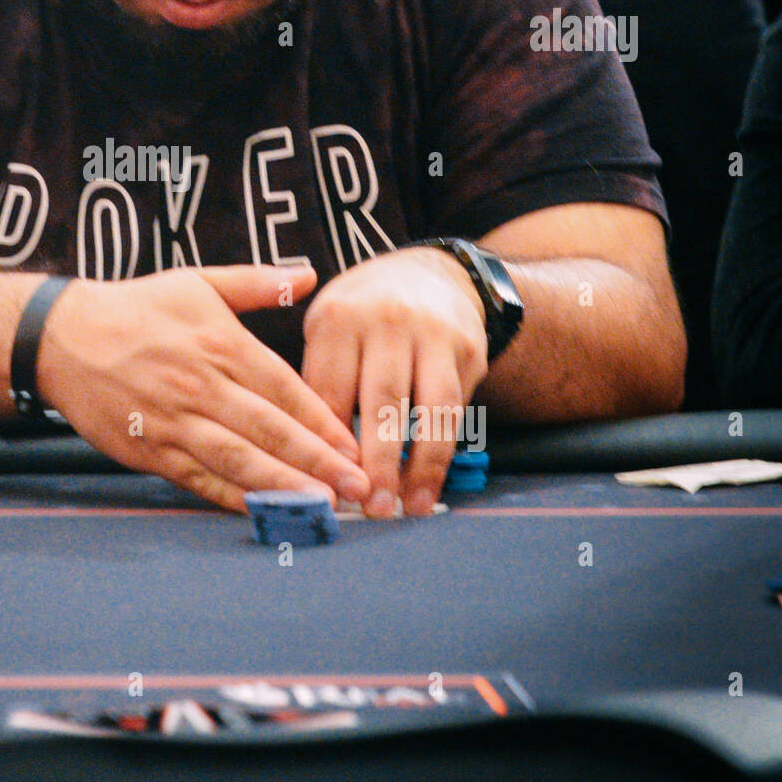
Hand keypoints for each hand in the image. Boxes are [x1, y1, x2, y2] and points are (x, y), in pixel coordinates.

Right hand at [36, 265, 368, 511]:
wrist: (62, 337)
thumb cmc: (135, 308)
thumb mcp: (197, 281)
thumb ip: (256, 283)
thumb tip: (308, 274)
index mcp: (220, 344)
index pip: (285, 388)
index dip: (323, 421)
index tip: (355, 445)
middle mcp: (201, 386)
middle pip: (270, 430)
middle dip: (319, 462)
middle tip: (359, 487)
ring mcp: (175, 422)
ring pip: (238, 461)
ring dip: (284, 486)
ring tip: (322, 505)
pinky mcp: (150, 451)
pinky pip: (199, 480)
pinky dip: (233, 498)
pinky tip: (265, 511)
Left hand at [301, 246, 487, 517]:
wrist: (429, 275)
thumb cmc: (361, 316)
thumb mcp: (327, 328)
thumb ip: (319, 379)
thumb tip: (312, 456)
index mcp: (339, 317)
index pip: (330, 388)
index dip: (326, 441)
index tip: (321, 483)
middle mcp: (388, 321)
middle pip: (382, 399)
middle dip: (376, 460)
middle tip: (369, 506)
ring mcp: (434, 334)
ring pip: (430, 408)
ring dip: (419, 464)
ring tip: (406, 506)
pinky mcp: (469, 351)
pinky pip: (457, 408)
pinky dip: (443, 452)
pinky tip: (429, 484)